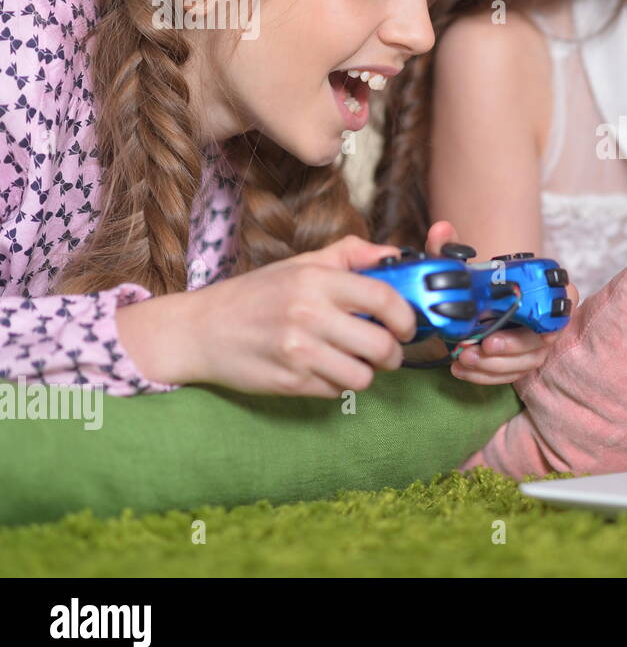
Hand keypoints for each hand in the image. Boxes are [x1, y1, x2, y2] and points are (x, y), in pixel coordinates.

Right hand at [120, 235, 414, 396]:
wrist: (200, 330)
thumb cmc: (256, 294)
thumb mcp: (301, 264)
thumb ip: (350, 255)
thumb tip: (394, 254)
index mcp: (316, 280)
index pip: (383, 298)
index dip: (406, 316)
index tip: (406, 324)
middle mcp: (308, 315)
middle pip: (381, 345)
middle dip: (394, 353)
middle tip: (386, 350)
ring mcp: (298, 352)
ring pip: (363, 376)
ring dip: (365, 372)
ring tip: (353, 360)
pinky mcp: (289, 383)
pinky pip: (336, 392)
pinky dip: (337, 384)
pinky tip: (323, 369)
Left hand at [422, 220, 578, 384]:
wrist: (471, 306)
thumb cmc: (476, 284)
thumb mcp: (460, 265)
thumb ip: (449, 248)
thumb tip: (441, 229)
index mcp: (545, 291)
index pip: (565, 302)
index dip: (553, 317)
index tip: (532, 324)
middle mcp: (546, 320)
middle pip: (540, 340)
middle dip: (513, 347)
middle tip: (484, 345)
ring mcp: (533, 346)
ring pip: (525, 363)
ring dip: (495, 365)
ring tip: (465, 358)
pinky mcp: (517, 364)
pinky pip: (507, 376)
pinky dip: (484, 376)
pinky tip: (461, 369)